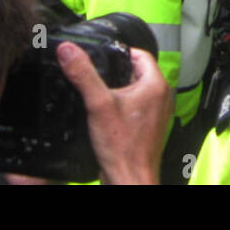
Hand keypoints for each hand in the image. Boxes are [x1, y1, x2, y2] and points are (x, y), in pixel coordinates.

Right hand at [57, 41, 172, 184]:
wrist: (129, 178)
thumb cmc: (123, 147)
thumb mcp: (98, 104)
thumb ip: (83, 74)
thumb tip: (69, 50)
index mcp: (156, 85)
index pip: (139, 54)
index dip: (118, 52)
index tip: (100, 56)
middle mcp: (161, 97)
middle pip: (136, 71)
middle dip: (115, 72)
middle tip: (96, 77)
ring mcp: (157, 112)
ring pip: (135, 89)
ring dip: (117, 90)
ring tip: (99, 96)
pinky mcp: (149, 126)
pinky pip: (135, 106)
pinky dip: (121, 106)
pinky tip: (105, 114)